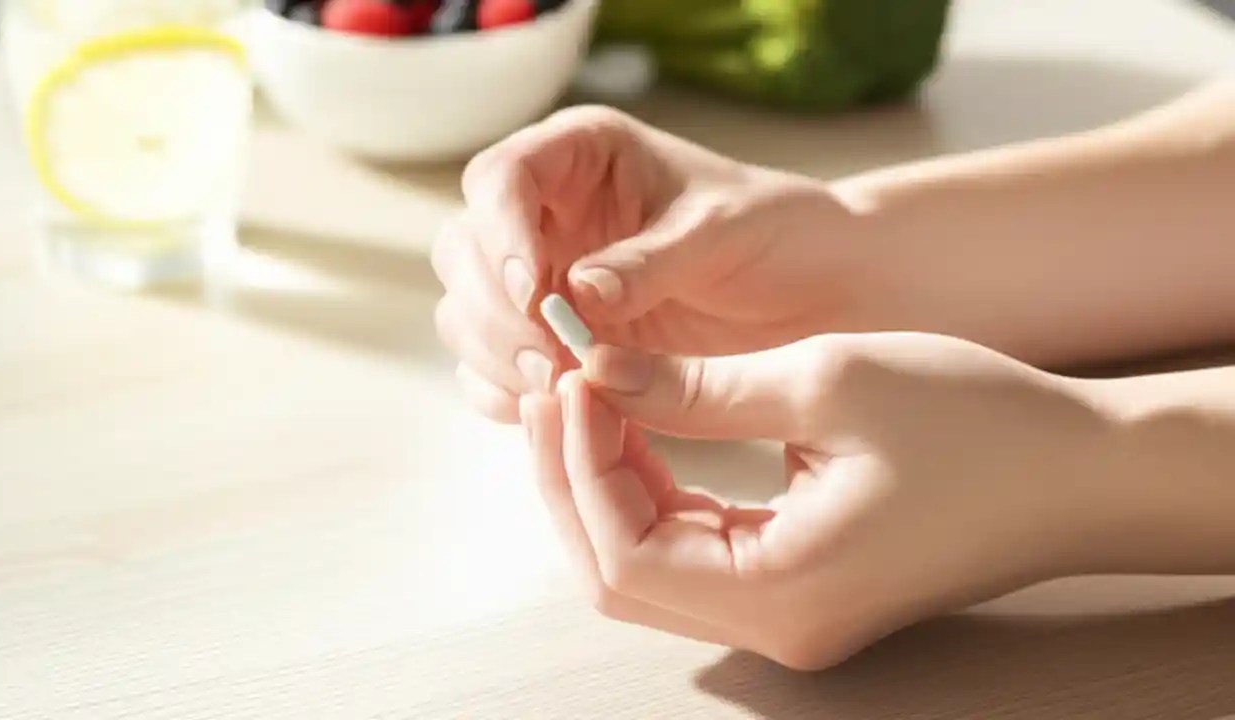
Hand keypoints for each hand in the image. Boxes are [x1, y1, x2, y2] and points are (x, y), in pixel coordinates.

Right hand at [433, 105, 862, 421]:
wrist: (811, 289)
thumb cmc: (775, 233)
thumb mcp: (721, 233)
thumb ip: (650, 260)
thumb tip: (576, 292)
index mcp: (580, 157)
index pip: (501, 179)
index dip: (502, 234)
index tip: (537, 290)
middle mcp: (546, 213)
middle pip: (465, 251)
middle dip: (496, 309)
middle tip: (550, 359)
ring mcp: (542, 277)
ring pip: (468, 311)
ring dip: (497, 354)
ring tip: (559, 387)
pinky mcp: (550, 337)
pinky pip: (494, 366)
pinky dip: (507, 390)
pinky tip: (551, 406)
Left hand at [522, 332, 1118, 669]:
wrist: (1080, 472)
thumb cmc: (977, 423)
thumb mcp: (828, 381)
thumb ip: (698, 388)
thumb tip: (598, 373)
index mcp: (781, 592)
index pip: (624, 553)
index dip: (581, 464)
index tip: (573, 378)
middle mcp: (774, 624)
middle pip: (619, 572)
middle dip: (573, 476)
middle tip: (556, 386)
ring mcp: (785, 612)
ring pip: (646, 562)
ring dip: (604, 481)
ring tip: (586, 396)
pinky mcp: (796, 585)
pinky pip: (692, 550)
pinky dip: (651, 490)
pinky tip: (636, 425)